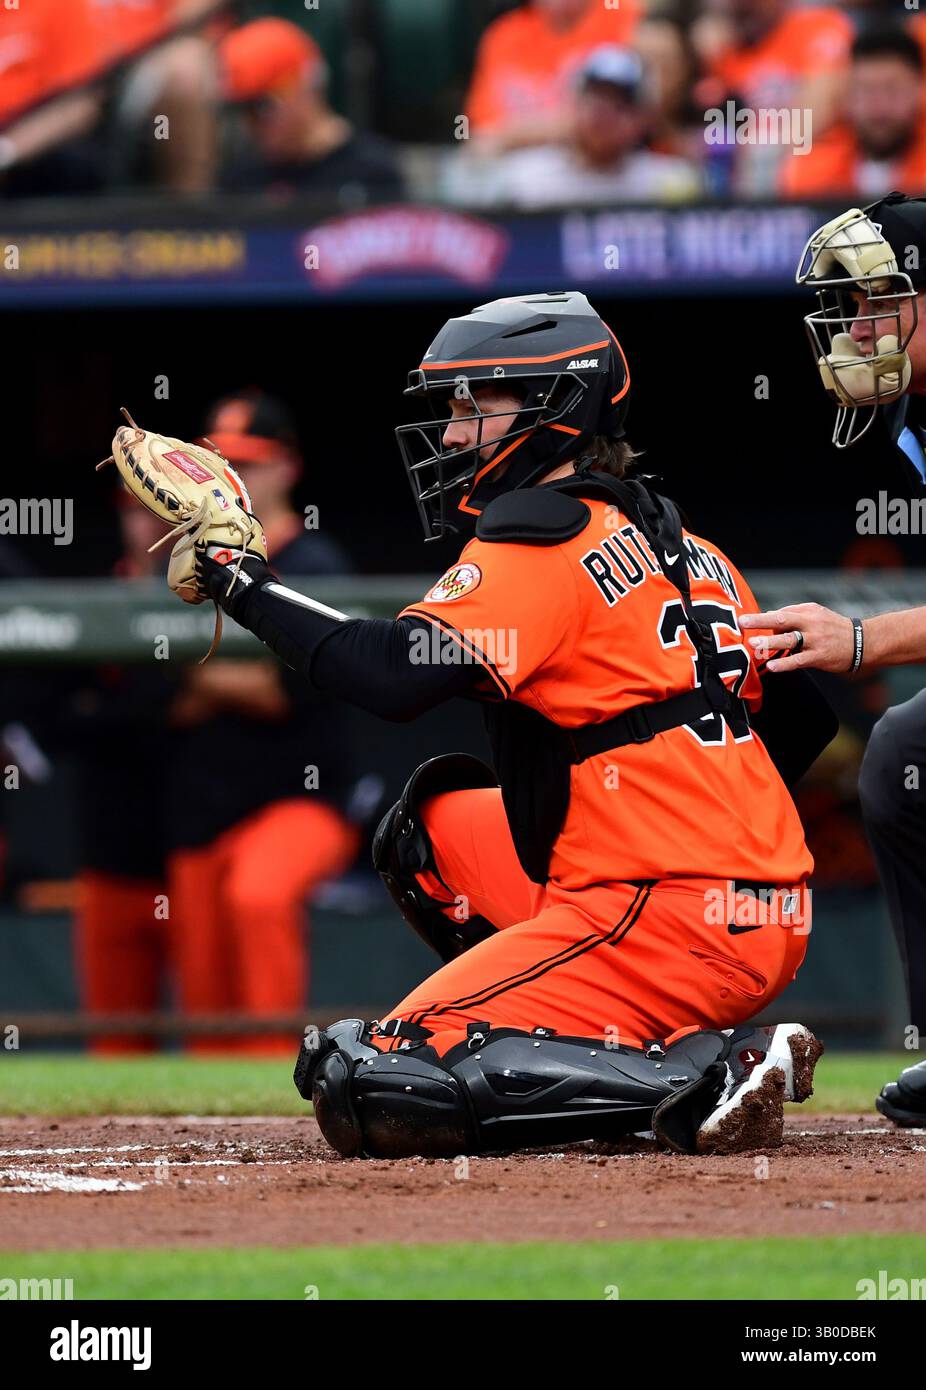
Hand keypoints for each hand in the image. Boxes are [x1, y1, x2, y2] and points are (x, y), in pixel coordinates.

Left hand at [739, 603, 856, 673]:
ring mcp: (815, 641)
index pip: (781, 613)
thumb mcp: (817, 614)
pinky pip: (798, 660)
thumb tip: (770, 617)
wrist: (862, 642)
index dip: (762, 617)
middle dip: (761, 621)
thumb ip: (794, 614)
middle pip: (782, 620)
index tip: (744, 619)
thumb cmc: (834, 628)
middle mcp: (810, 624)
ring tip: (753, 645)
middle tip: (743, 622)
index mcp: (808, 612)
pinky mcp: (819, 656)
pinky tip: (772, 666)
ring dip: (769, 642)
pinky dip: (784, 664)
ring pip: (789, 640)